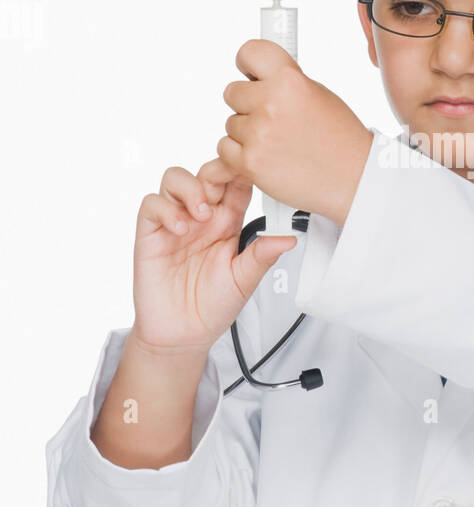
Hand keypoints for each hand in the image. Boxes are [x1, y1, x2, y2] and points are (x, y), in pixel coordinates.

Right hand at [131, 161, 297, 354]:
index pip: (235, 183)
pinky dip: (166, 209)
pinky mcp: (151, 234)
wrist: (183, 335)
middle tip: (224, 188)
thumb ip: (262, 256)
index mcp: (227, 222)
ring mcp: (174, 223)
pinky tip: (181, 228)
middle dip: (217, 171)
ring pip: (175, 179)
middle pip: (206, 172)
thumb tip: (290, 238)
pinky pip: (152, 205)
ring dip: (190, 187)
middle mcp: (201, 217)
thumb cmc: (212, 306)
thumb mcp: (244, 280)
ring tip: (202, 213)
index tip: (253, 171)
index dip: (242, 171)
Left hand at [217, 39, 373, 225]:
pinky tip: (268, 156)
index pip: (249, 52)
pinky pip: (225, 148)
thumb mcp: (318, 94)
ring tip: (279, 142)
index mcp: (291, 80)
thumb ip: (284, 82)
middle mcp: (272, 103)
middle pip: (232, 92)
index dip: (247, 63)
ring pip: (231, 123)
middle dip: (248, 104)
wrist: (353, 179)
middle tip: (272, 117)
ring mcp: (258, 134)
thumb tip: (256, 75)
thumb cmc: (340, 139)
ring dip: (247, 132)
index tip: (249, 72)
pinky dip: (241, 155)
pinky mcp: (250, 162)